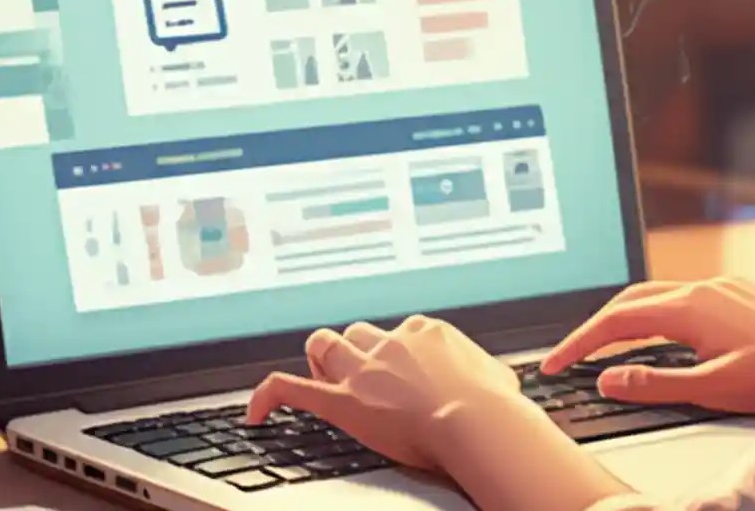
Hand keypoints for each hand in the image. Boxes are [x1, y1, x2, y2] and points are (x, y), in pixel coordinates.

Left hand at [245, 315, 524, 470]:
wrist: (476, 421)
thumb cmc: (494, 407)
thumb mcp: (498, 377)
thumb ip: (486, 373)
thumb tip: (497, 383)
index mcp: (426, 333)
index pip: (399, 333)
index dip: (394, 352)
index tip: (399, 371)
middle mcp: (390, 343)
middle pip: (357, 333)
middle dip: (352, 349)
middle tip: (355, 373)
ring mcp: (362, 370)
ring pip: (323, 345)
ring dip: (318, 358)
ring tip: (318, 375)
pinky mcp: (341, 401)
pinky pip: (289, 389)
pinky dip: (267, 396)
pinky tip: (256, 413)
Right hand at [541, 278, 754, 413]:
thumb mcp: (712, 388)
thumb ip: (654, 383)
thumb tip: (609, 379)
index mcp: (689, 308)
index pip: (615, 321)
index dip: (579, 342)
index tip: (555, 362)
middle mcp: (701, 289)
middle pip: (628, 300)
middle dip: (593, 325)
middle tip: (570, 353)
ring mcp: (720, 288)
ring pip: (654, 295)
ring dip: (623, 318)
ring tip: (604, 346)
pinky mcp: (736, 294)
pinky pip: (680, 297)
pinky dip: (653, 315)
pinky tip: (659, 336)